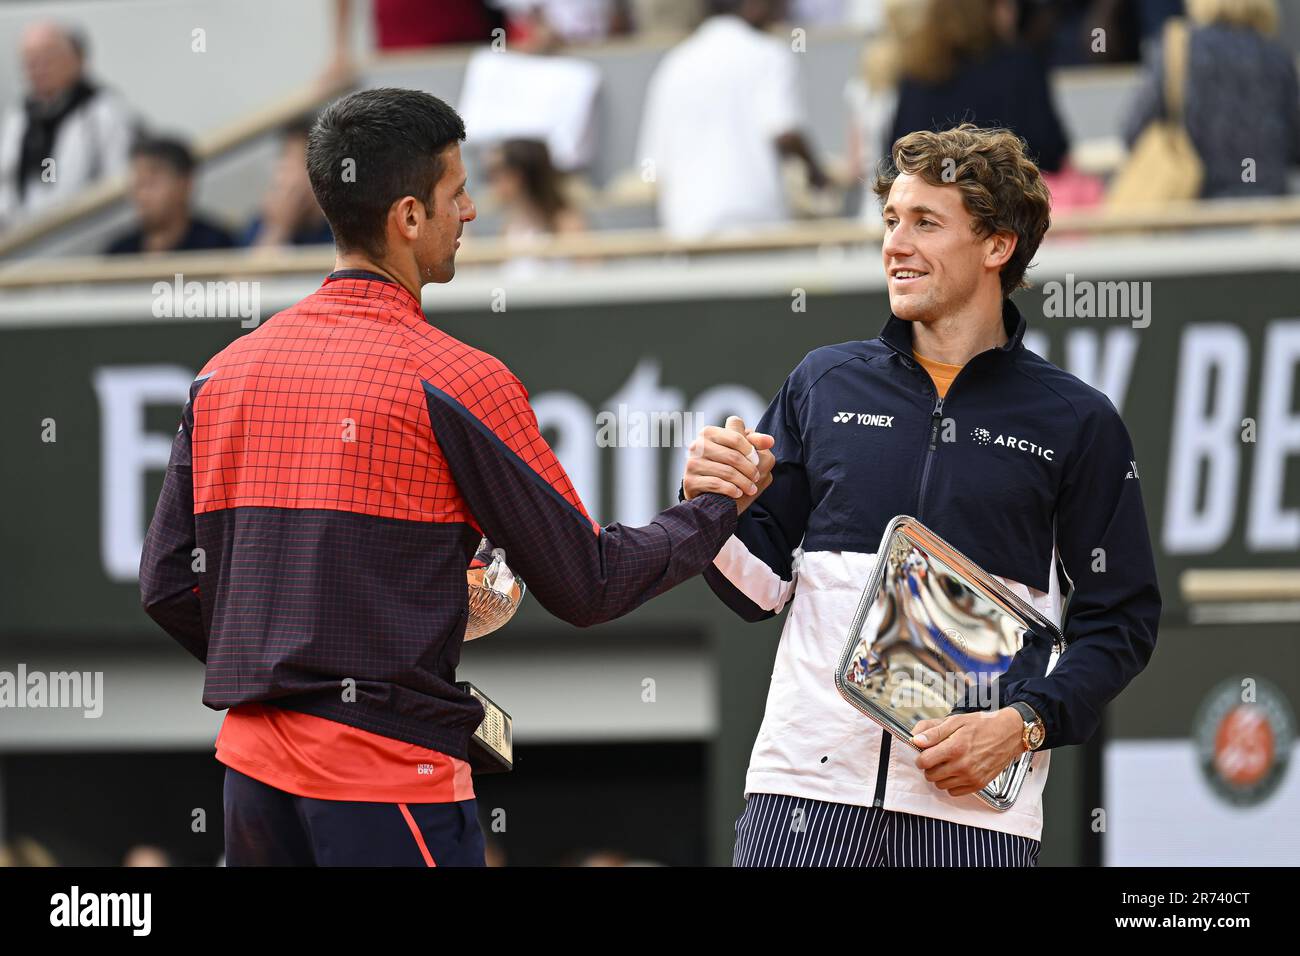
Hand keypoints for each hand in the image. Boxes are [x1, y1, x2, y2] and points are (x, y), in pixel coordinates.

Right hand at [683, 416, 774, 514]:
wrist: (708, 497)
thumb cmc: (727, 469)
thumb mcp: (742, 453)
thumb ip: (755, 443)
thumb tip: (770, 441)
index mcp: (709, 432)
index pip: (735, 437)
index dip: (750, 450)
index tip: (757, 461)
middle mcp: (697, 445)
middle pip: (733, 456)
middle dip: (749, 469)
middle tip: (756, 478)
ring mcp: (692, 463)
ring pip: (726, 471)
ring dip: (744, 482)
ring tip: (751, 489)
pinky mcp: (689, 481)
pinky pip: (716, 484)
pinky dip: (731, 489)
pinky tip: (738, 493)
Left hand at [911, 708, 1025, 797]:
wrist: (1009, 734)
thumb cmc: (983, 725)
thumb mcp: (956, 721)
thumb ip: (934, 731)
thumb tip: (916, 740)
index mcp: (955, 747)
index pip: (924, 761)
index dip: (920, 756)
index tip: (923, 752)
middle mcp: (963, 765)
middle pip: (930, 775)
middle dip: (929, 766)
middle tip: (936, 756)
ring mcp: (971, 777)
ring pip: (941, 785)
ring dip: (940, 775)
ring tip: (948, 762)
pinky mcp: (979, 784)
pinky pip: (954, 792)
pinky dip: (952, 783)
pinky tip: (956, 771)